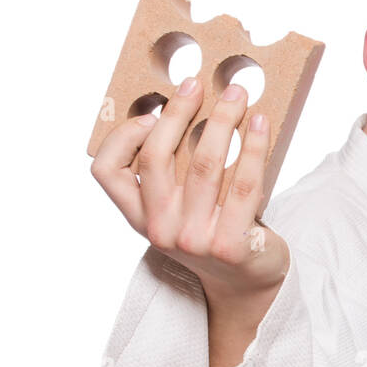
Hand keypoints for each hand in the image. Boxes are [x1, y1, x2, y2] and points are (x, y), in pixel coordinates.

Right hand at [90, 76, 288, 301]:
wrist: (246, 283)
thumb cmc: (212, 231)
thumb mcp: (177, 209)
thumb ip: (169, 173)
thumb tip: (181, 105)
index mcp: (139, 217)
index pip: (105, 171)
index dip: (122, 135)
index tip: (151, 114)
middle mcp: (160, 230)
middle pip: (156, 157)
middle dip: (178, 111)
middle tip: (198, 83)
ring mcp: (194, 240)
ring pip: (205, 165)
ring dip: (222, 119)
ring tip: (237, 94)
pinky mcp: (231, 246)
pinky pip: (245, 185)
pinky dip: (254, 146)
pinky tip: (261, 123)